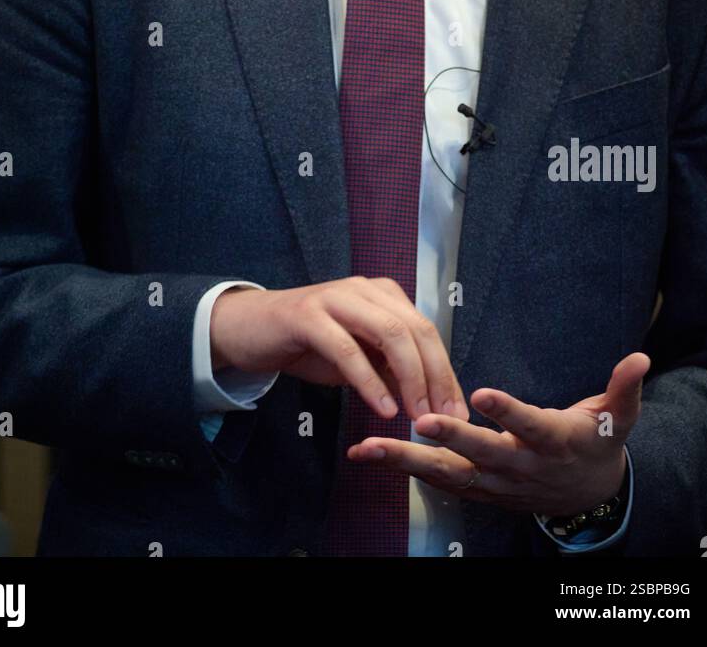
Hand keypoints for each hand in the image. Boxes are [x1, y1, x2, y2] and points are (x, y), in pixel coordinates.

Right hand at [209, 277, 468, 423]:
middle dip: (435, 376)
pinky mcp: (307, 316)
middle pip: (414, 329)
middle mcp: (364, 289)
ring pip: (389, 333)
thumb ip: (391, 369)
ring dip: (409, 378)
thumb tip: (433, 399)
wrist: (249, 329)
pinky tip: (382, 409)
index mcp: (382, 294)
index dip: (445, 371)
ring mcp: (335, 298)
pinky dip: (369, 381)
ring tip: (417, 416)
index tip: (457, 411)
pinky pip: (347, 349)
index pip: (426, 330)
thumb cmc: (309, 343)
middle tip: (444, 418)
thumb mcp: (359, 356)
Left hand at [344, 351, 649, 515]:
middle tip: (419, 422)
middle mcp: (519, 466)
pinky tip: (372, 454)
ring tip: (369, 447)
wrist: (589, 496)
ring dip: (407, 460)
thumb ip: (623, 389)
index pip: (529, 424)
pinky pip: (438, 482)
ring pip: (449, 473)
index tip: (482, 393)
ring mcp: (496, 483)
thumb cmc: (596, 445)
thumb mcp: (616, 419)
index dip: (508, 410)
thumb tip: (639, 357)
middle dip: (451, 439)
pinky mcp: (478, 490)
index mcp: (551, 442)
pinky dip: (405, 469)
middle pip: (482, 453)